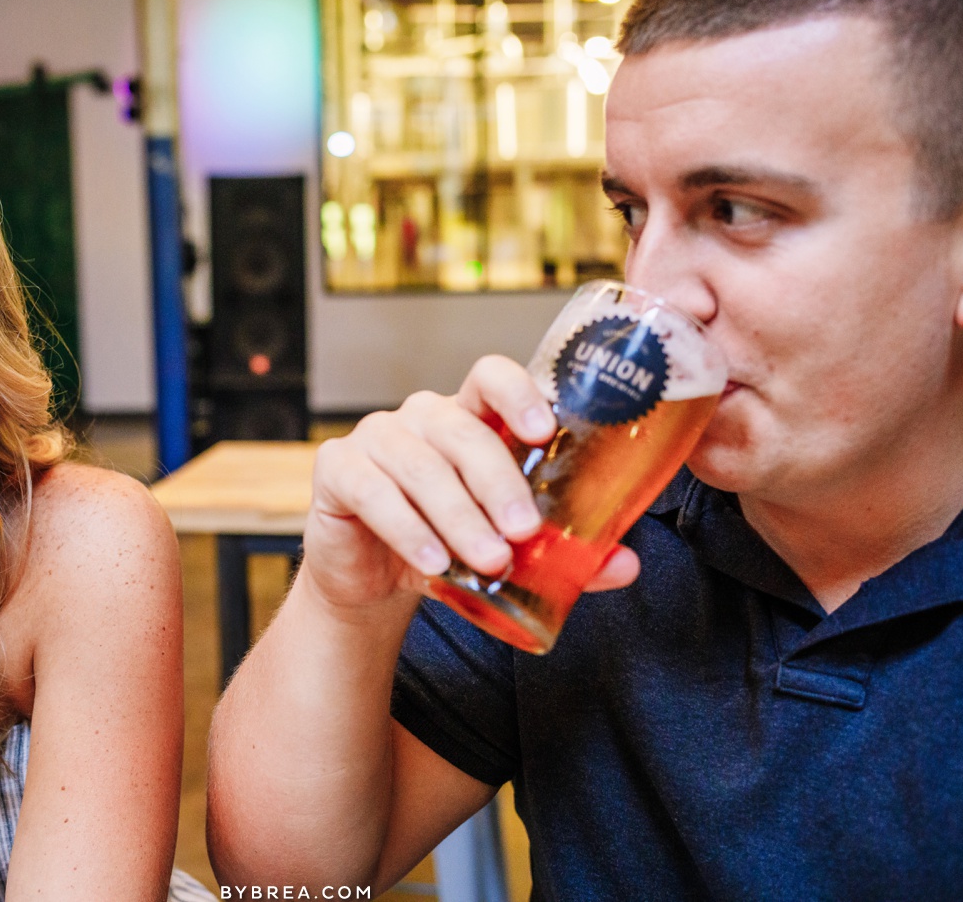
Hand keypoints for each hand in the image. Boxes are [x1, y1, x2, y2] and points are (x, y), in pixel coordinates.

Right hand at [302, 355, 639, 615]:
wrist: (373, 584)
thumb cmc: (446, 547)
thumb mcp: (505, 550)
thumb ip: (563, 554)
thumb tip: (626, 563)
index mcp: (467, 419)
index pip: (490, 377)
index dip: (516, 392)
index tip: (543, 431)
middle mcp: (420, 418)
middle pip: (460, 430)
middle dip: (497, 482)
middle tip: (523, 532)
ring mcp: (375, 438)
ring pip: (419, 465)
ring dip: (458, 516)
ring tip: (487, 560)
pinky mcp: (337, 468)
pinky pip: (373, 491)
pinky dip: (407, 529)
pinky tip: (433, 562)